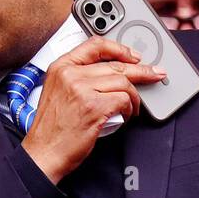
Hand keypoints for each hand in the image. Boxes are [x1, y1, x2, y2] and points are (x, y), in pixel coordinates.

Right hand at [22, 37, 164, 182]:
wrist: (44, 152)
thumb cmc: (52, 129)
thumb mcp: (57, 92)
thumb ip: (78, 78)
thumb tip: (112, 74)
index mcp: (60, 67)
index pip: (95, 45)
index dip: (119, 49)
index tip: (133, 56)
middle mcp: (70, 74)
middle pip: (115, 65)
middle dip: (141, 71)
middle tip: (155, 74)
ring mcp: (81, 89)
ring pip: (123, 82)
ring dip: (134, 97)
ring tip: (132, 107)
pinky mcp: (94, 106)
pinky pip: (124, 99)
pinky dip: (130, 109)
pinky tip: (125, 116)